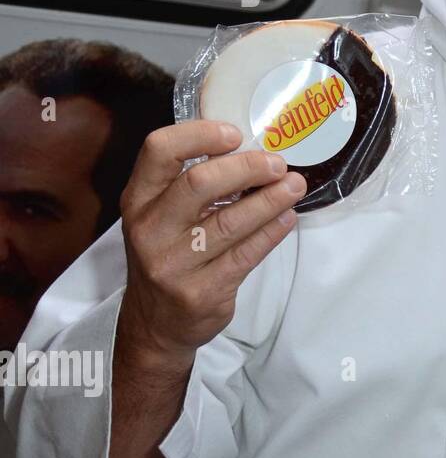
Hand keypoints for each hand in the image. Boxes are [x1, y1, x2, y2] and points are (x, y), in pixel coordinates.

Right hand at [116, 121, 304, 370]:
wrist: (156, 324)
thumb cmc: (169, 255)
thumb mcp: (162, 216)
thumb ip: (191, 184)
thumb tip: (253, 150)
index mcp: (139, 200)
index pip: (159, 150)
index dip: (200, 135)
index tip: (236, 133)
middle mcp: (150, 229)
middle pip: (200, 183)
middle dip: (247, 168)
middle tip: (278, 164)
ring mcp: (173, 264)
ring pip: (230, 222)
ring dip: (270, 200)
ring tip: (295, 185)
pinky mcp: (202, 291)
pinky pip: (245, 255)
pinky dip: (271, 232)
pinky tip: (287, 218)